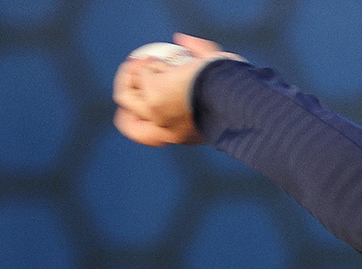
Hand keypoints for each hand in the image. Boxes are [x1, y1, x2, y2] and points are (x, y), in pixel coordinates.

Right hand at [112, 33, 242, 146]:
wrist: (236, 97)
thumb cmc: (232, 93)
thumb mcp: (214, 83)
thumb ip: (200, 58)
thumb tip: (182, 40)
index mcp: (179, 135)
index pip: (146, 136)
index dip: (133, 119)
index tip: (139, 98)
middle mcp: (164, 131)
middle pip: (126, 121)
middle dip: (126, 94)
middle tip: (136, 71)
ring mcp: (157, 114)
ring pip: (125, 95)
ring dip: (131, 75)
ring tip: (150, 63)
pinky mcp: (155, 95)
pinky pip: (141, 74)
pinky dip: (149, 64)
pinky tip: (161, 63)